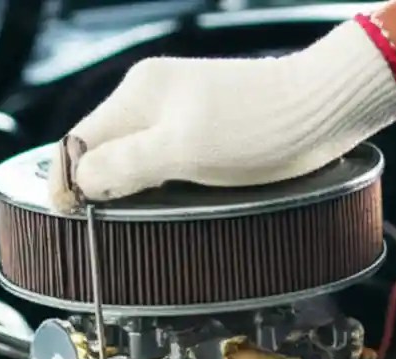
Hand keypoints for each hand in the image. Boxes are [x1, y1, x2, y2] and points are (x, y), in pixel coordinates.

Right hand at [48, 21, 395, 211]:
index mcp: (138, 94)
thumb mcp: (184, 150)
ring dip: (126, 189)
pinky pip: (156, 160)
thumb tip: (79, 183)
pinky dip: (154, 184)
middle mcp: (150, 97)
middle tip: (104, 226)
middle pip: (99, 152)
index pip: (77, 143)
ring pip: (127, 159)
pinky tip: (167, 201)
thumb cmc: (264, 125)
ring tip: (136, 217)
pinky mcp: (198, 129)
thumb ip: (125, 165)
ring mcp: (175, 111)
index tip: (72, 220)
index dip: (68, 184)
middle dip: (96, 189)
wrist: (327, 108)